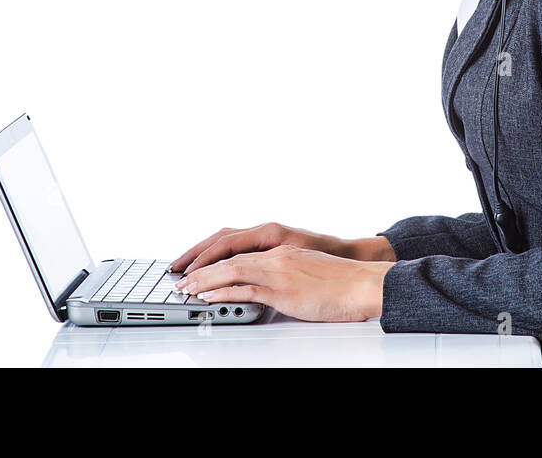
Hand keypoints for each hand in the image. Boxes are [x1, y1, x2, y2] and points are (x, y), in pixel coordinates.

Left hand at [173, 244, 394, 321]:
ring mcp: (278, 270)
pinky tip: (208, 296)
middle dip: (199, 265)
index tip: (191, 264)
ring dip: (204, 279)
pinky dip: (222, 292)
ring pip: (230, 269)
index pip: (235, 245)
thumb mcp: (305, 270)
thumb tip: (264, 286)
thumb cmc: (340, 282)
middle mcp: (275, 254)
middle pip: (227, 253)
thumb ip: (282, 273)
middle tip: (178, 276)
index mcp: (279, 248)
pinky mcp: (283, 289)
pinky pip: (245, 289)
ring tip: (185, 288)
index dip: (209, 255)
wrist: (363, 283)